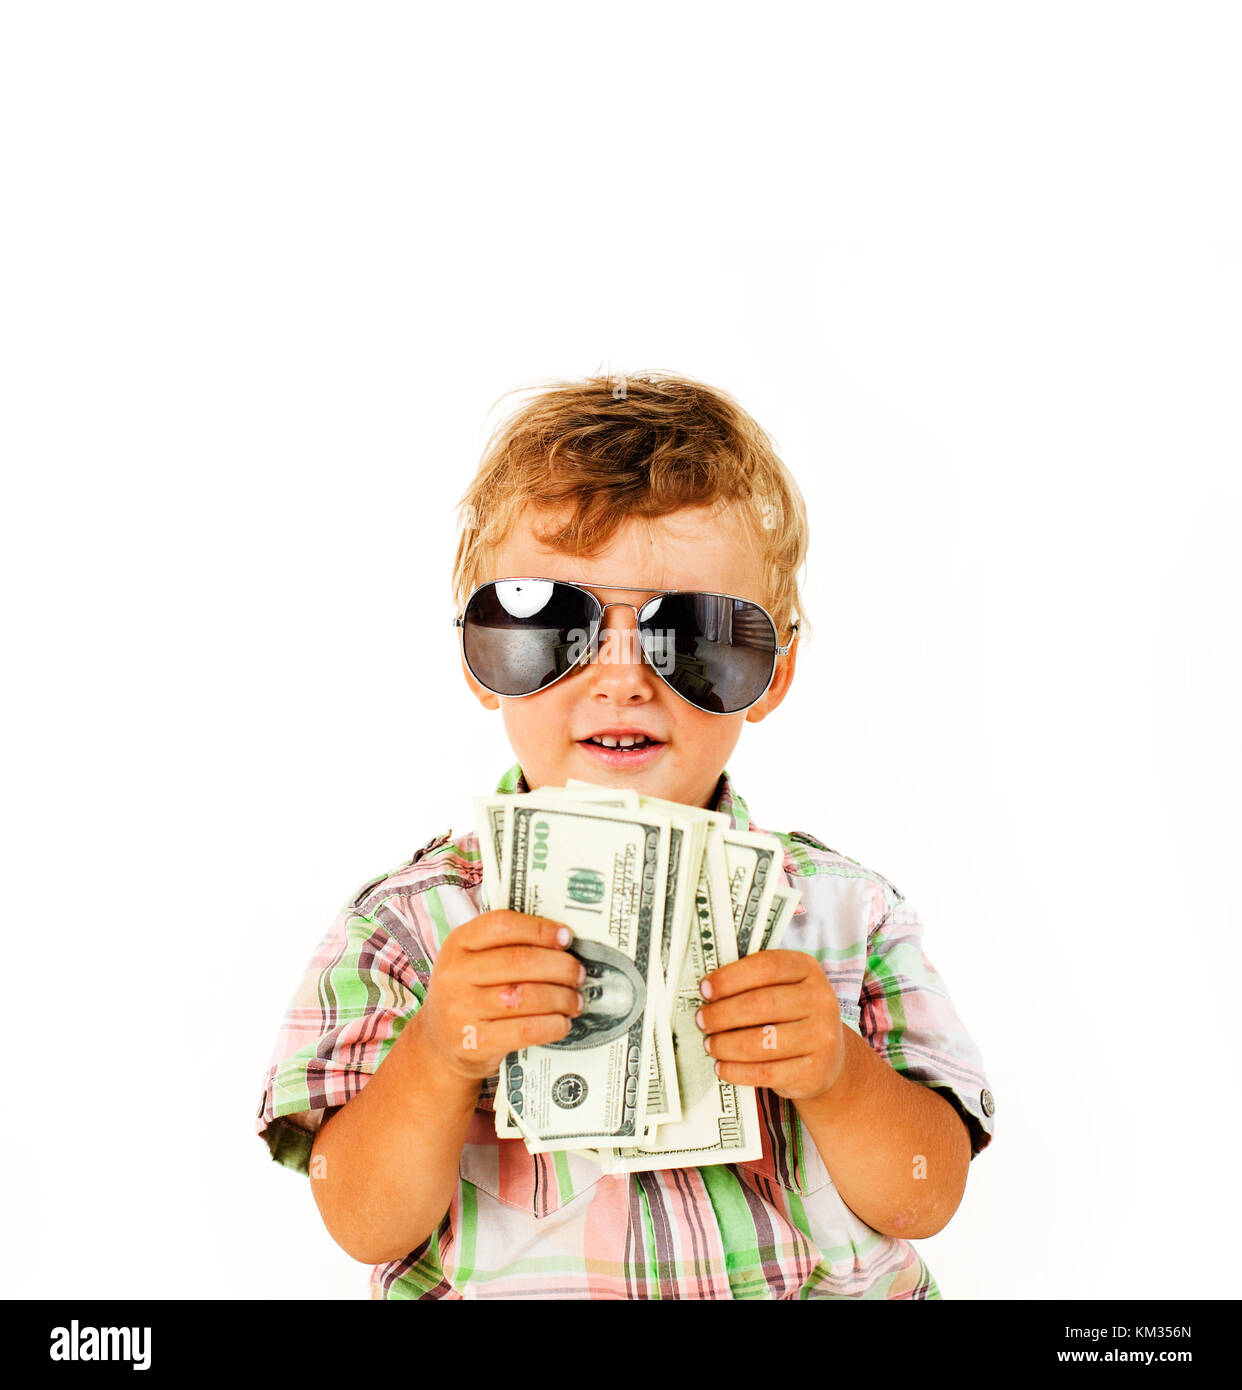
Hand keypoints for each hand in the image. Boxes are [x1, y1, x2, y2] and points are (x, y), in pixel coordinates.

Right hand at [414, 911, 585, 1081]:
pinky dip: (552, 1025)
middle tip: (578, 973)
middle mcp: (455, 974)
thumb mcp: (473, 962)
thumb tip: (563, 941)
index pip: (502, 924)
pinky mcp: (475, 1043)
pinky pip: (526, 1030)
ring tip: (575, 1000)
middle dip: (560, 967)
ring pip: (527, 996)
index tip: (566, 937)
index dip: (540, 929)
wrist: (439, 1046)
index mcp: (458, 944)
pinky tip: (562, 1023)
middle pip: (521, 961)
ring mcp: (462, 1010)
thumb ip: (507, 946)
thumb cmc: (469, 994)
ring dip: (562, 998)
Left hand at [696, 949, 845, 1101]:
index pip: (766, 966)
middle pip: (760, 1004)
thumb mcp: (783, 988)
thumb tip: (707, 991)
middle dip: (722, 1014)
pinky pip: (764, 1073)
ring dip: (725, 1044)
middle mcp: (820, 1000)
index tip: (704, 989)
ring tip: (710, 1044)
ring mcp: (821, 1037)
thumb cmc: (791, 1016)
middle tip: (702, 1021)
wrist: (828, 1059)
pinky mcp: (813, 1072)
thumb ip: (752, 982)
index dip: (730, 977)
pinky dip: (735, 1070)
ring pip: (760, 1042)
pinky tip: (722, 1067)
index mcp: (808, 970)